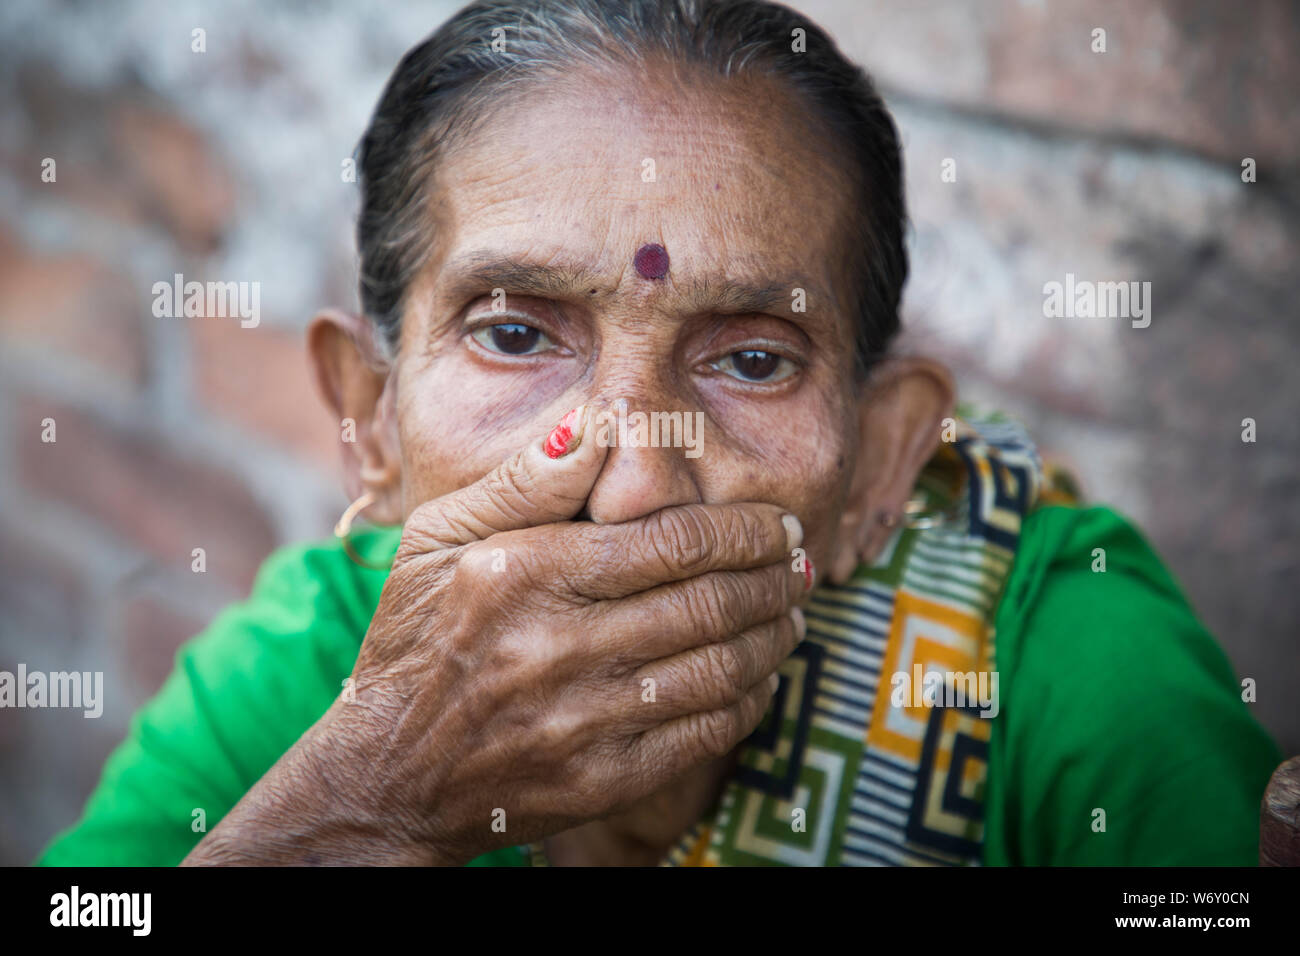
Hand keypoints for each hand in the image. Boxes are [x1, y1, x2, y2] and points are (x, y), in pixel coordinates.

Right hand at [327, 404, 807, 863]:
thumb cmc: (417, 642)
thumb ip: (524, 481)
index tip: (780, 524)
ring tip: (793, 613)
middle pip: (711, 603)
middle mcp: (559, 647)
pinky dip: (749, 700)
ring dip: (775, 636)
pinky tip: (759, 676)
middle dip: (777, 578)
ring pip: (721, 668)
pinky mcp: (602, 779)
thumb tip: (597, 426)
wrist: (388, 773)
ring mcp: (583, 720)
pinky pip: (705, 733)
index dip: (746, 531)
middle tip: (804, 562)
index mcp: (526, 574)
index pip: (674, 541)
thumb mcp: (440, 540)